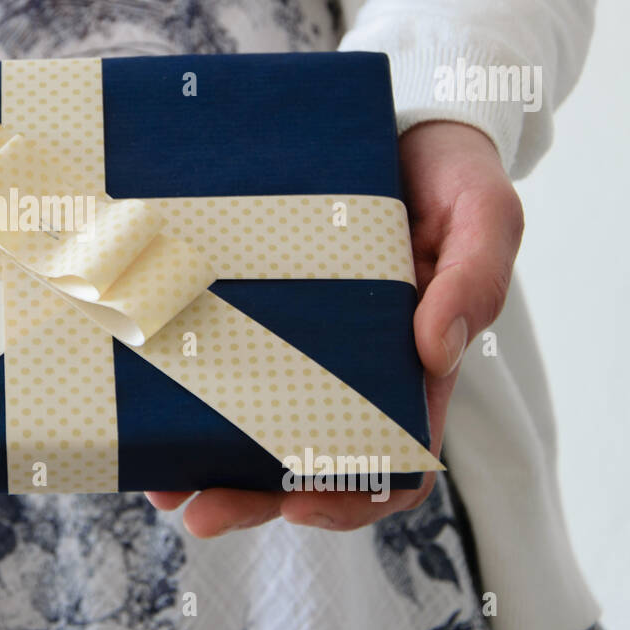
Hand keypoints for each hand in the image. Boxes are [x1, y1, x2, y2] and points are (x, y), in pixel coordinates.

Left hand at [146, 121, 523, 534]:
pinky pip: (223, 357)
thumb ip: (474, 278)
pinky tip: (146, 402)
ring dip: (210, 461)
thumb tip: (437, 352)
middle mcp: (351, 366)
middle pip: (305, 460)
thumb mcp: (483, 215)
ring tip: (158, 480)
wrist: (405, 119)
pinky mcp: (262, 302)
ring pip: (255, 422)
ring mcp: (303, 338)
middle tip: (198, 510)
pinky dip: (189, 390)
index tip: (297, 506)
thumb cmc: (453, 173)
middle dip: (254, 498)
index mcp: (411, 366)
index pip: (388, 461)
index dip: (348, 497)